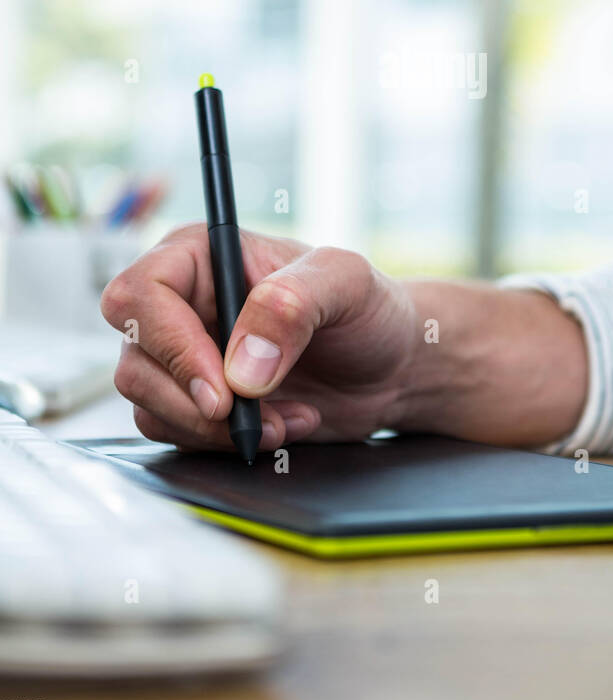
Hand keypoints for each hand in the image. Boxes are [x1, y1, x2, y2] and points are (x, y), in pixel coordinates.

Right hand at [102, 224, 420, 450]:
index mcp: (200, 255)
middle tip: (249, 415)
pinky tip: (283, 425)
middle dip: (192, 400)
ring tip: (283, 419)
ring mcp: (184, 357)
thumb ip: (292, 304)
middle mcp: (181, 304)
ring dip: (216, 429)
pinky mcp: (196, 403)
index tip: (222, 386)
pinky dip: (226, 443)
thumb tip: (240, 367)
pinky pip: (178, 434)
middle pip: (136, 360)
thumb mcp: (346, 284)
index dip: (170, 344)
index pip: (140, 294)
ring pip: (149, 405)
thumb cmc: (367, 308)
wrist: (390, 365)